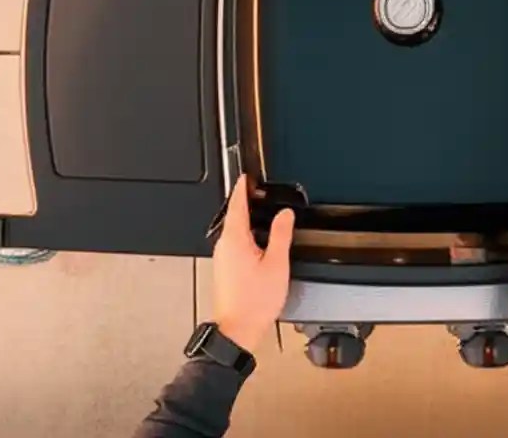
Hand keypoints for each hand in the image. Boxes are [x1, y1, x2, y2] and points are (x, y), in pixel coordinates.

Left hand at [211, 176, 294, 352]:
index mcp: (234, 240)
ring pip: (234, 232)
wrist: (237, 329)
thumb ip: (281, 235)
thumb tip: (285, 215)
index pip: (236, 205)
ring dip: (247, 222)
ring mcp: (222, 259)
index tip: (245, 177)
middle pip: (234, 217)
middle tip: (257, 192)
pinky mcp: (225, 270)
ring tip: (262, 216)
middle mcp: (224, 247)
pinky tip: (259, 244)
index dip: (242, 189)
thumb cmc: (254, 302)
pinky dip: (246, 238)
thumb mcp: (276, 264)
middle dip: (245, 203)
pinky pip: (234, 246)